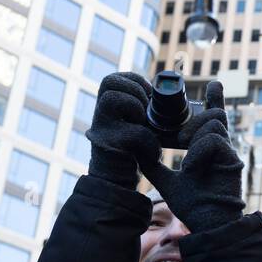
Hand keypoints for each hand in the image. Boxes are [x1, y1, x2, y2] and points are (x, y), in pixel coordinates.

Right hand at [85, 72, 161, 188]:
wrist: (118, 182)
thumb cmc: (131, 152)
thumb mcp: (134, 126)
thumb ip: (140, 110)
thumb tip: (163, 94)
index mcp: (105, 108)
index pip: (111, 79)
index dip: (133, 81)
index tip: (148, 94)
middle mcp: (98, 115)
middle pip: (110, 83)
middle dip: (135, 92)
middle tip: (146, 111)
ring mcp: (101, 129)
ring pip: (115, 100)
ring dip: (137, 109)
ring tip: (144, 126)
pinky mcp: (108, 145)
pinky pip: (135, 132)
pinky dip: (149, 142)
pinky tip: (152, 153)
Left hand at [143, 81, 243, 232]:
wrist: (208, 225)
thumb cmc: (193, 205)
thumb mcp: (167, 181)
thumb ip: (154, 166)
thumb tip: (138, 152)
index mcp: (207, 150)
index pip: (212, 119)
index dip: (215, 100)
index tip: (215, 84)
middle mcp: (220, 148)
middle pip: (215, 115)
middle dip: (196, 117)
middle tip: (178, 137)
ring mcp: (228, 154)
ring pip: (214, 123)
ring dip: (195, 133)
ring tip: (183, 152)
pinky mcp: (232, 161)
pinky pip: (214, 140)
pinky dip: (198, 151)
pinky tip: (191, 167)